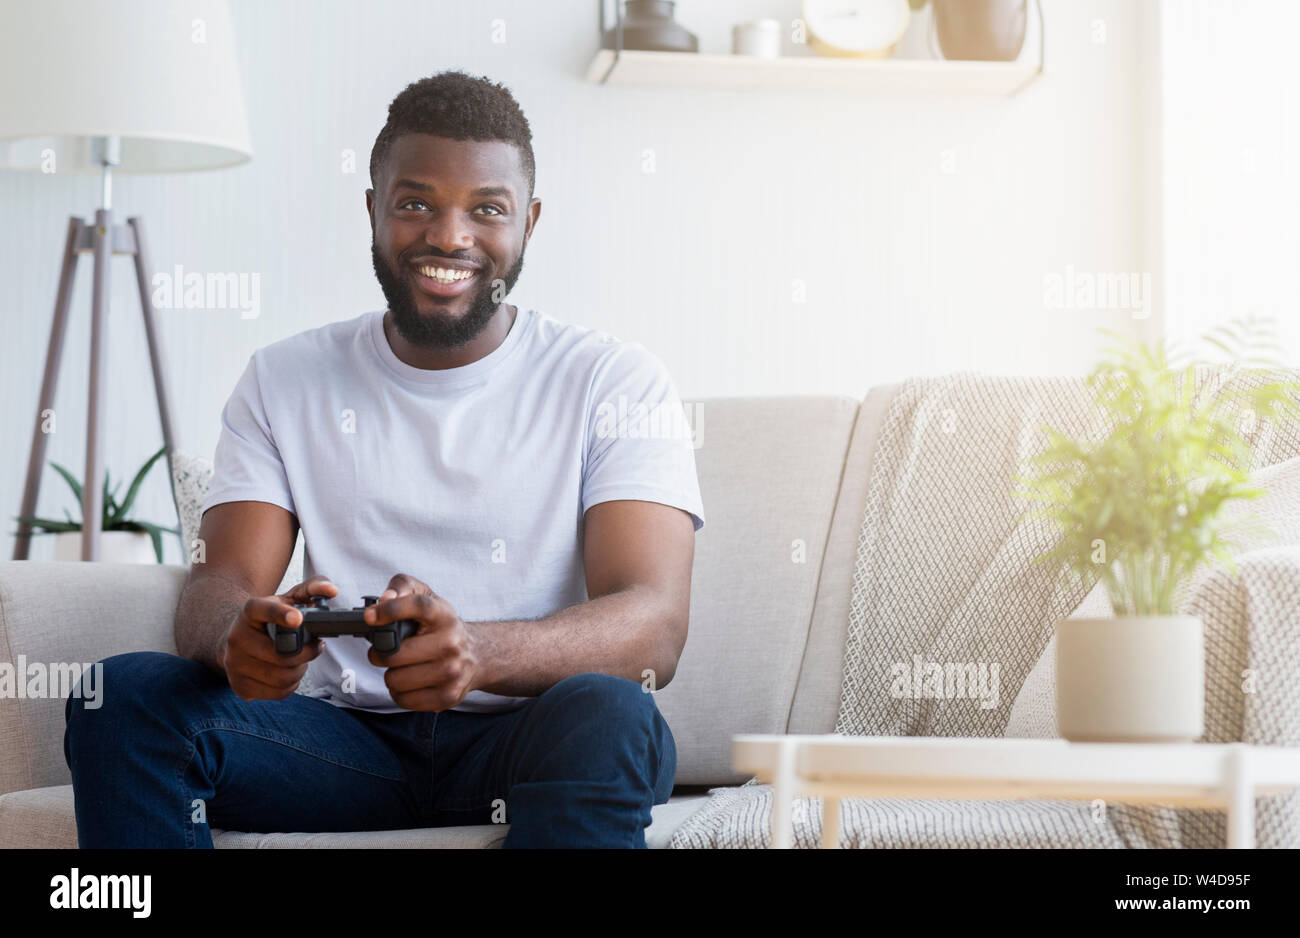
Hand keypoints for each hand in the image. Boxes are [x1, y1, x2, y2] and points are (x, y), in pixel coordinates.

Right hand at [219, 575, 334, 700]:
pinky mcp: (239, 685)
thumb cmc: (268, 619)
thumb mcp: (289, 598)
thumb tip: (331, 590)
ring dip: (300, 670)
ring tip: (300, 660)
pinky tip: (288, 672)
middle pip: (282, 655)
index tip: (297, 618)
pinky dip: (291, 684)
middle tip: (314, 646)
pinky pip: (277, 692)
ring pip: (281, 677)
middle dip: (307, 653)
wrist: (237, 637)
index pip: (262, 610)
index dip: (280, 614)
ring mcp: (234, 663)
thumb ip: (312, 588)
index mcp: (250, 611)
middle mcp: (237, 636)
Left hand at [364, 573, 481, 711]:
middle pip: (395, 654)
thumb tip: (383, 598)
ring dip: (391, 675)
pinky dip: (399, 693)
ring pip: (396, 679)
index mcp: (444, 615)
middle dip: (382, 654)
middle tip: (387, 651)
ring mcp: (452, 671)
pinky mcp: (448, 695)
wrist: (477, 655)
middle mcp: (451, 642)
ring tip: (402, 667)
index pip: (418, 606)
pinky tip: (410, 682)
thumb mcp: (427, 598)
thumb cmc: (442, 627)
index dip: (391, 609)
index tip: (370, 616)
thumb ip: (403, 586)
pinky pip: (403, 699)